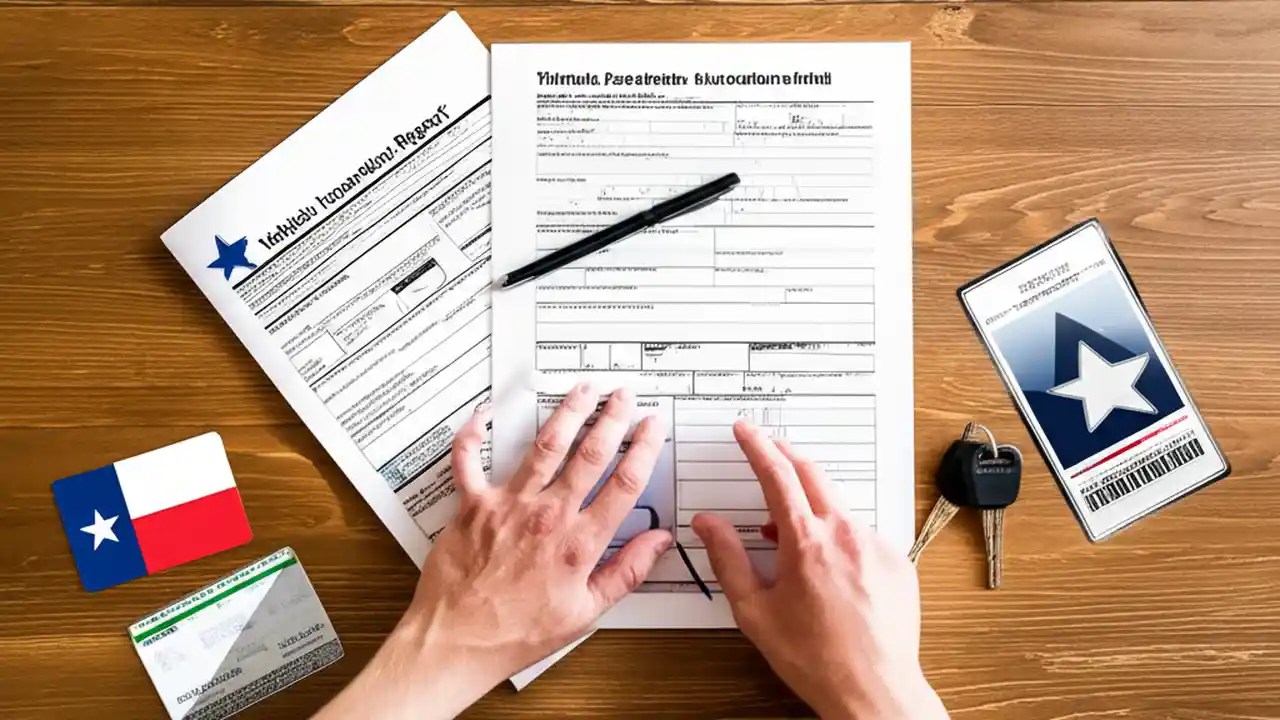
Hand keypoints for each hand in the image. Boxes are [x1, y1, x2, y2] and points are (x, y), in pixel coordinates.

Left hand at [316, 384, 670, 719]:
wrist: (457, 642)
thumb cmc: (516, 634)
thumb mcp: (586, 612)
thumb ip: (626, 572)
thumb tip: (659, 542)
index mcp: (579, 543)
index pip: (625, 483)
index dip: (645, 448)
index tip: (653, 427)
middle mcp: (547, 516)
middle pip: (590, 453)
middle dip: (612, 418)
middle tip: (623, 396)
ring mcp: (509, 505)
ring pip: (545, 445)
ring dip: (567, 412)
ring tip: (583, 389)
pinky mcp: (473, 505)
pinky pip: (470, 460)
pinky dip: (474, 433)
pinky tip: (485, 412)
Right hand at [692, 421, 947, 719]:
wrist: (874, 690)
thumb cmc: (815, 659)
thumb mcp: (754, 611)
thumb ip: (728, 559)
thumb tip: (709, 525)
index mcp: (805, 542)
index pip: (777, 474)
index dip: (757, 447)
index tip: (746, 431)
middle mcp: (845, 534)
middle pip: (811, 473)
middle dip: (785, 455)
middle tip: (767, 452)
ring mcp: (876, 545)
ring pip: (837, 505)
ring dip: (811, 505)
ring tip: (790, 534)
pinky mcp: (897, 561)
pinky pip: (862, 533)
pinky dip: (840, 536)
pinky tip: (829, 566)